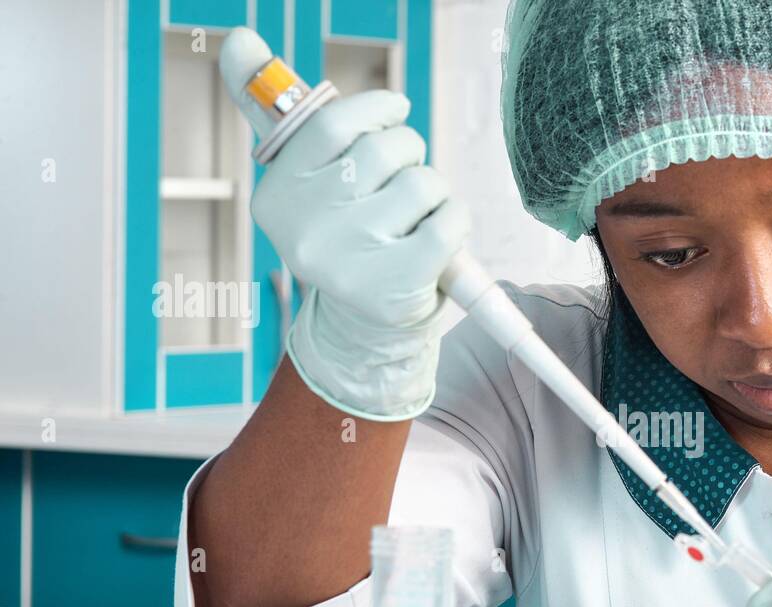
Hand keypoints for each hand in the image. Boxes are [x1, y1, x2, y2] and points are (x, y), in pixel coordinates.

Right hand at [219, 27, 469, 419]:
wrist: (362, 324)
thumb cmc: (340, 230)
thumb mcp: (303, 177)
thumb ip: (272, 108)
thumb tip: (238, 39)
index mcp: (278, 192)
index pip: (336, 121)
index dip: (379, 109)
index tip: (397, 112)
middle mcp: (306, 227)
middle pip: (387, 149)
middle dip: (409, 153)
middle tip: (400, 183)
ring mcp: (351, 259)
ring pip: (424, 182)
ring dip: (434, 191)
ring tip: (413, 217)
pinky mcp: (397, 284)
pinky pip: (450, 220)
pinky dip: (455, 219)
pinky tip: (436, 237)